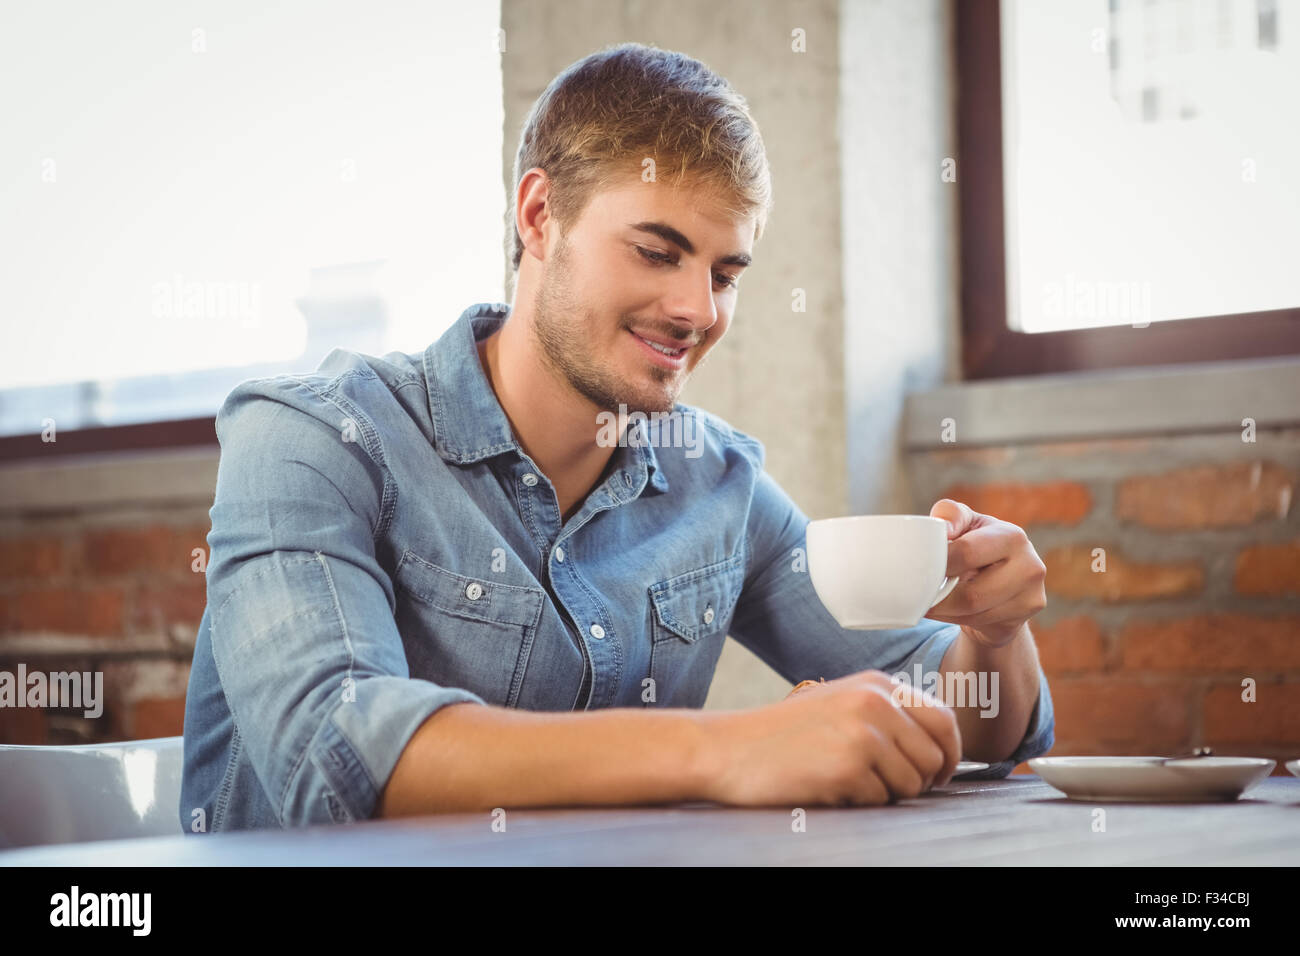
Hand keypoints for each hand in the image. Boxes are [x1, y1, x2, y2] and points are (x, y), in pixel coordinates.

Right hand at [702, 671, 961, 806]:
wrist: (728, 748)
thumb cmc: (782, 734)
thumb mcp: (838, 703)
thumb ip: (884, 712)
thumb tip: (937, 746)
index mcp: (876, 684)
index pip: (944, 719)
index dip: (950, 753)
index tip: (940, 773)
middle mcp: (876, 702)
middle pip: (936, 754)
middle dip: (925, 778)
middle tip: (898, 787)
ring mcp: (864, 733)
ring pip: (913, 783)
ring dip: (887, 793)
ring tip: (847, 781)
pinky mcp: (850, 766)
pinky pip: (881, 800)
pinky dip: (860, 801)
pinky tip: (828, 786)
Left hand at [926, 498, 1046, 647]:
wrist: (1002, 582)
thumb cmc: (978, 546)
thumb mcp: (966, 523)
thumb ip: (951, 515)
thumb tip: (942, 527)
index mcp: (1012, 536)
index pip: (966, 553)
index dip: (938, 563)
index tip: (919, 567)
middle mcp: (1030, 565)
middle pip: (971, 593)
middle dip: (939, 594)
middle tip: (919, 591)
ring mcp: (1031, 595)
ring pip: (973, 611)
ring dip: (944, 609)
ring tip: (930, 600)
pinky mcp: (1023, 617)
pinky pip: (980, 622)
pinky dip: (956, 618)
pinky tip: (949, 609)